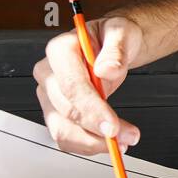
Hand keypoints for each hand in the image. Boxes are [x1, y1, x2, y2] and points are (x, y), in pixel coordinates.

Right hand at [32, 16, 143, 155]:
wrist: (111, 48)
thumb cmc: (114, 37)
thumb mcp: (122, 32)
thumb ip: (116, 49)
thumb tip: (107, 70)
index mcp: (60, 50)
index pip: (71, 85)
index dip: (91, 108)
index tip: (112, 126)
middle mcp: (48, 73)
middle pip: (66, 110)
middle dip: (98, 128)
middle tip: (128, 135)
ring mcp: (49, 95)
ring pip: (62, 130)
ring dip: (94, 142)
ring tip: (124, 141)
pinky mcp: (56, 112)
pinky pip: (67, 137)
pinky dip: (89, 144)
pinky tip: (111, 142)